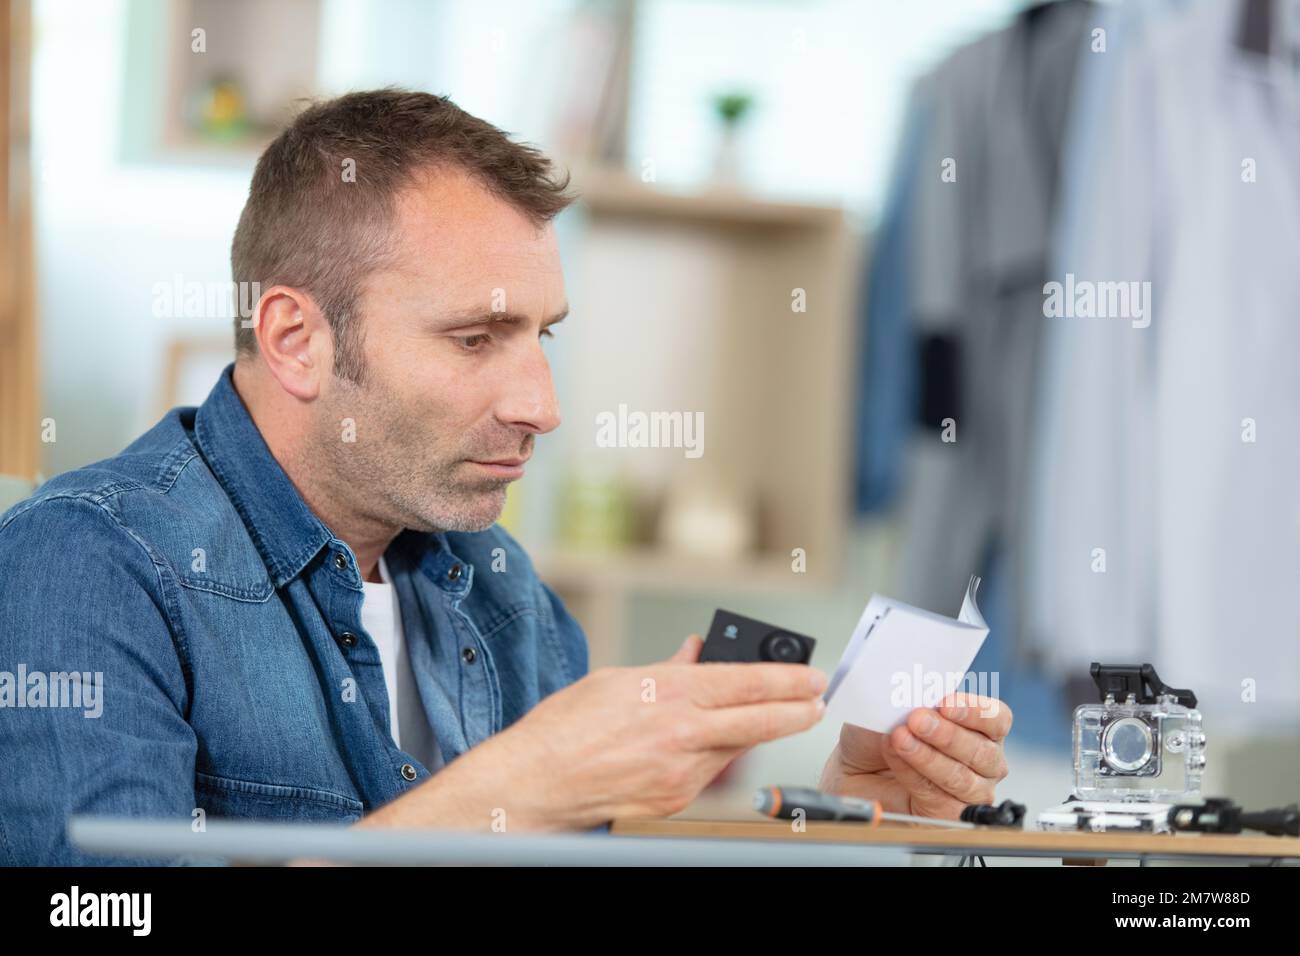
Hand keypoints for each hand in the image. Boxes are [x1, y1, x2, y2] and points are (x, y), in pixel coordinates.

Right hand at [467, 633, 827, 828]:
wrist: (536, 784)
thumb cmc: (564, 728)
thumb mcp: (615, 679)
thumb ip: (666, 669)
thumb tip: (696, 653)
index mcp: (669, 694)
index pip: (747, 683)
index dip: (788, 680)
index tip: (813, 676)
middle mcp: (683, 734)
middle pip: (761, 721)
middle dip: (798, 710)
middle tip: (818, 701)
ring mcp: (682, 772)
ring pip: (737, 748)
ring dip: (753, 731)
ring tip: (765, 715)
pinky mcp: (675, 799)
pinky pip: (709, 771)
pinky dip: (715, 754)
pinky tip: (706, 742)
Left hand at [817, 693, 1011, 819]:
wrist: (854, 771)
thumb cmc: (881, 737)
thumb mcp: (892, 709)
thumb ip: (911, 702)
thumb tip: (915, 694)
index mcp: (980, 729)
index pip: (997, 720)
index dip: (976, 711)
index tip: (945, 702)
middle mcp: (982, 763)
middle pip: (983, 752)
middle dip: (948, 734)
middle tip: (917, 718)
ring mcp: (969, 792)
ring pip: (961, 778)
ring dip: (928, 756)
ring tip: (900, 738)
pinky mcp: (946, 815)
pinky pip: (937, 798)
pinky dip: (913, 774)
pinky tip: (896, 758)